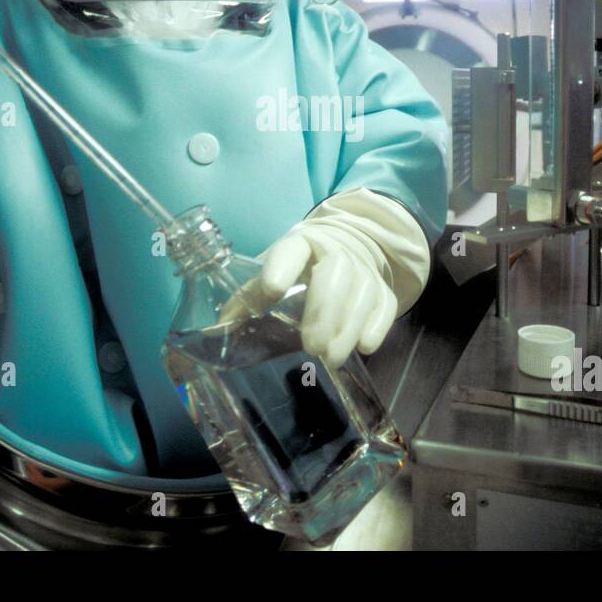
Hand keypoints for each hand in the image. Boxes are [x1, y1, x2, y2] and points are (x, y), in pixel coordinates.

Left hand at [219, 188, 430, 367]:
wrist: (347, 245)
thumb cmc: (299, 268)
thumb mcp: (273, 273)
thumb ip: (249, 299)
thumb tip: (216, 332)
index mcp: (301, 243)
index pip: (292, 249)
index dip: (282, 267)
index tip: (272, 290)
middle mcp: (336, 250)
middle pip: (337, 271)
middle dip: (324, 310)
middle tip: (312, 347)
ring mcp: (364, 268)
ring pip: (364, 291)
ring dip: (347, 328)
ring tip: (330, 358)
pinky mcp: (383, 288)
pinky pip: (386, 305)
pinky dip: (377, 326)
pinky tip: (364, 347)